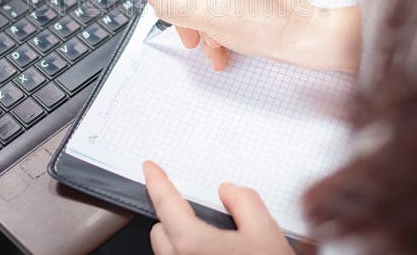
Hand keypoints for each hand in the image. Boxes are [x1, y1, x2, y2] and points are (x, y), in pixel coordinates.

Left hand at [143, 161, 293, 254]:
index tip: (150, 169)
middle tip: (202, 217)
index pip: (165, 202)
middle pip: (161, 231)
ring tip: (216, 246)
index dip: (156, 181)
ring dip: (181, 243)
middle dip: (175, 219)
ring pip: (167, 254)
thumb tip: (228, 191)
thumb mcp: (266, 231)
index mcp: (192, 243)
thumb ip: (244, 201)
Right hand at [144, 0, 360, 71]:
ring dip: (200, 26)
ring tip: (211, 46)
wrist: (306, 40)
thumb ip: (172, 4)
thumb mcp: (208, 16)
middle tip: (191, 36)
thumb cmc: (268, 23)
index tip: (182, 6)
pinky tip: (220, 50)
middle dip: (186, 12)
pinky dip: (214, 28)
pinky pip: (216, 6)